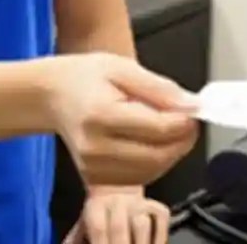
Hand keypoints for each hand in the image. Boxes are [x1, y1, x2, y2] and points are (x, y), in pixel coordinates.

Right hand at [48, 53, 199, 186]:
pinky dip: (156, 163)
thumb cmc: (85, 78)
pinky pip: (139, 179)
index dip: (184, 122)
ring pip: (152, 171)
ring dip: (172, 153)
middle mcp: (95, 146)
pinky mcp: (94, 179)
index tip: (194, 110)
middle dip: (183, 140)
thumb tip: (191, 105)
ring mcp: (93, 167)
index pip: (157, 129)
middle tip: (190, 121)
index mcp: (101, 115)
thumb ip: (160, 89)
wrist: (52, 96)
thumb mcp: (123, 68)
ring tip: (172, 129)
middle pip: (157, 156)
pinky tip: (155, 144)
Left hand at [63, 186, 170, 243]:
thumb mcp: (84, 224)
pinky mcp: (157, 206)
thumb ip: (75, 240)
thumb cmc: (99, 212)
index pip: (98, 230)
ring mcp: (140, 203)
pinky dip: (160, 237)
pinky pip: (162, 220)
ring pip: (142, 225)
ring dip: (141, 243)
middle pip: (119, 230)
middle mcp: (118, 202)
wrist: (119, 182)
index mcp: (96, 207)